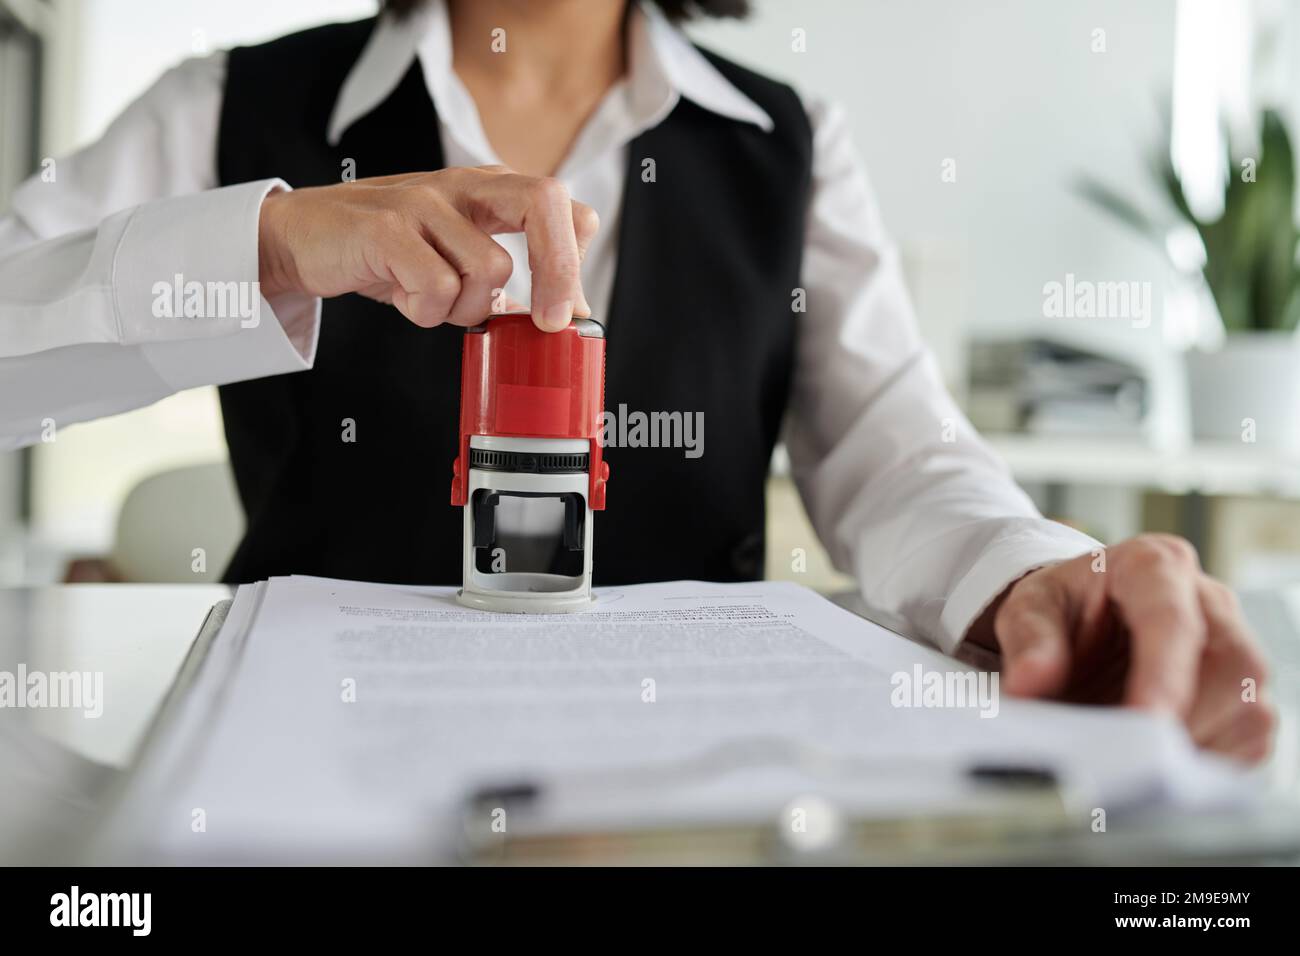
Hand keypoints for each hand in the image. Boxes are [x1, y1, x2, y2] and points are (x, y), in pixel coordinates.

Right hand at [257, 166, 597, 331]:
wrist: (301, 238)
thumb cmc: (386, 253)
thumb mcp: (454, 256)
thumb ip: (505, 276)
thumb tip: (564, 313)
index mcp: (489, 190)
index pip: (562, 206)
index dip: (575, 258)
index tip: (569, 312)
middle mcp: (464, 185)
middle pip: (544, 204)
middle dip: (559, 271)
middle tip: (550, 323)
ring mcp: (424, 201)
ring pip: (490, 269)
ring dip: (466, 309)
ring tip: (432, 303)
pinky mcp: (386, 227)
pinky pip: (437, 287)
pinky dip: (427, 312)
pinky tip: (407, 301)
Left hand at [967, 533, 1275, 762]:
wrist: (1085, 624)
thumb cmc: (1063, 609)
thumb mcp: (1029, 609)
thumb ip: (1030, 640)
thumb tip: (1030, 682)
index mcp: (1155, 567)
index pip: (1173, 620)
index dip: (1163, 675)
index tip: (1144, 719)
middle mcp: (1211, 604)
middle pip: (1230, 669)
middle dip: (1182, 721)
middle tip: (1127, 756)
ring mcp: (1236, 650)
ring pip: (1247, 711)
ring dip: (1192, 748)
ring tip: (1133, 762)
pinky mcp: (1244, 698)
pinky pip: (1246, 742)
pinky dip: (1202, 763)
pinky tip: (1158, 767)